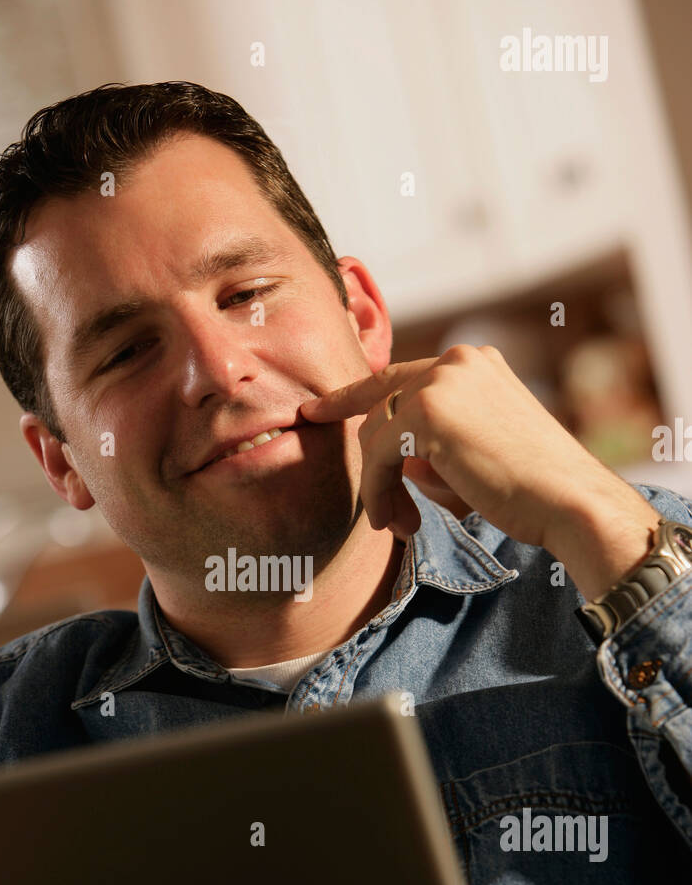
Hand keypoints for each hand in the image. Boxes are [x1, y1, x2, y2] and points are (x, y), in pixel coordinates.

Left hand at [298, 344, 660, 599]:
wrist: (568, 499)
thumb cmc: (532, 488)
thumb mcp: (481, 447)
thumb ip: (435, 438)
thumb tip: (390, 455)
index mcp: (474, 362)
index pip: (398, 376)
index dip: (351, 396)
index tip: (316, 412)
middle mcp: (456, 361)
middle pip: (381, 408)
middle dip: (376, 465)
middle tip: (387, 513)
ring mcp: (440, 382)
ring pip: (376, 435)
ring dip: (382, 487)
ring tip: (403, 524)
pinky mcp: (426, 413)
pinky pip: (378, 458)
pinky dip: (380, 494)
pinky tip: (397, 522)